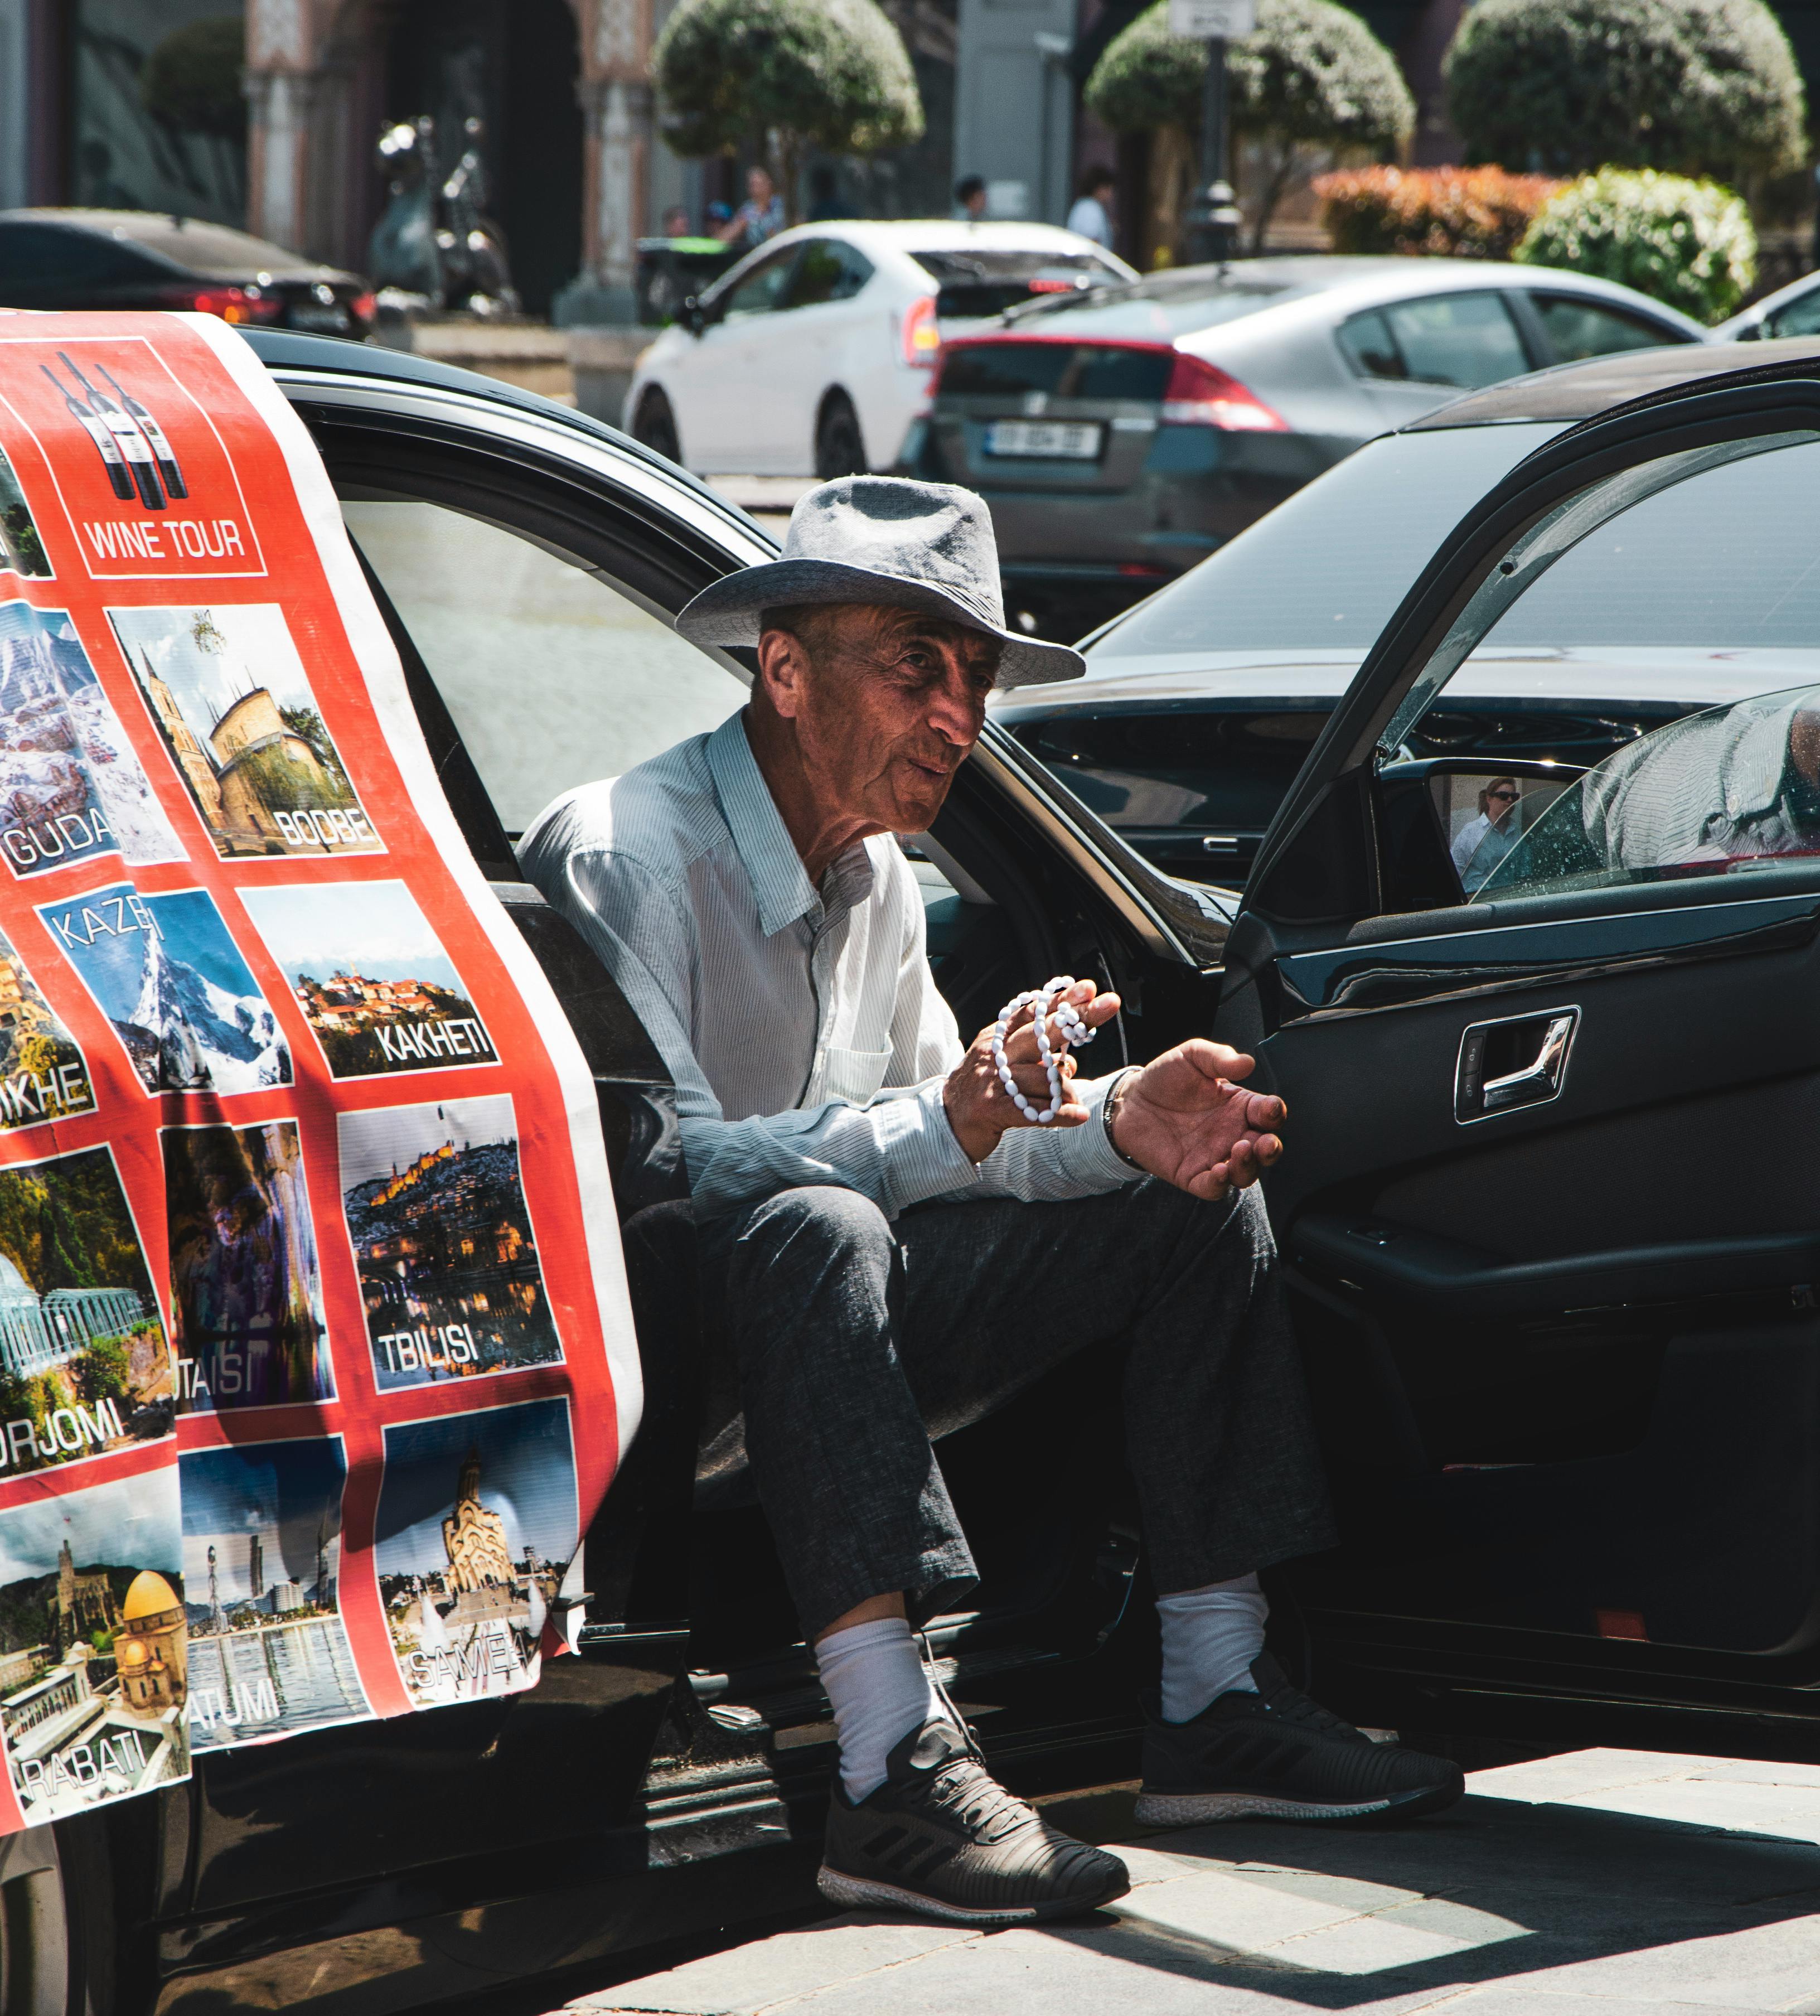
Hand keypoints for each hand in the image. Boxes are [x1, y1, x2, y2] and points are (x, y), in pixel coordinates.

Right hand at [943, 980, 1121, 1163]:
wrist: (946, 1122)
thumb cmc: (984, 1088)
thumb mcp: (1001, 1058)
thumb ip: (1031, 1045)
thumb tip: (1071, 1038)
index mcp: (997, 1037)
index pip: (1033, 1012)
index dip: (1062, 999)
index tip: (1089, 987)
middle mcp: (995, 1053)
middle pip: (1043, 1031)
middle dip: (1079, 1017)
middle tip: (1110, 1003)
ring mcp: (993, 1080)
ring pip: (1046, 1077)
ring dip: (1067, 1092)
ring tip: (1070, 1102)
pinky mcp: (994, 1109)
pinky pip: (1039, 1110)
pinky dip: (1062, 1115)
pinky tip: (1078, 1117)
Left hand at [1109, 1040, 1284, 1200]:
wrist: (1131, 1101)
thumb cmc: (1166, 1078)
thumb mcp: (1192, 1056)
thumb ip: (1219, 1057)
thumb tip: (1246, 1062)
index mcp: (1240, 1106)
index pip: (1268, 1114)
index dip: (1274, 1112)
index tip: (1270, 1107)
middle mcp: (1232, 1134)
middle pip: (1264, 1149)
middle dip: (1271, 1148)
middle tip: (1265, 1142)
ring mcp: (1214, 1157)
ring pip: (1245, 1173)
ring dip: (1249, 1166)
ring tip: (1242, 1150)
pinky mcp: (1192, 1175)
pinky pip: (1213, 1188)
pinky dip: (1220, 1183)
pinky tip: (1219, 1170)